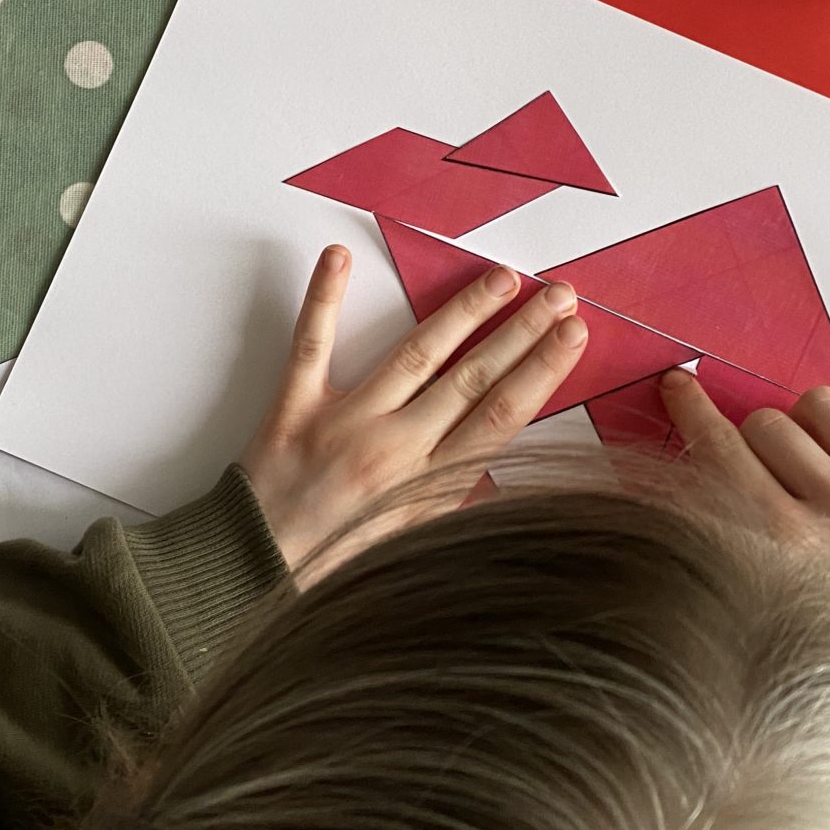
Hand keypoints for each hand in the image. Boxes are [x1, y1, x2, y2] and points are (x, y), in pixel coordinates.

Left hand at [241, 245, 586, 572]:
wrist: (255, 574)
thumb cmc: (336, 563)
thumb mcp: (414, 542)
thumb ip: (458, 497)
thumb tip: (505, 464)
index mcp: (428, 486)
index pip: (500, 417)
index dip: (542, 372)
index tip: (574, 335)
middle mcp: (393, 449)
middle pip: (472, 378)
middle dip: (523, 332)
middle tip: (561, 294)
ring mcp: (344, 423)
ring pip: (415, 355)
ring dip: (464, 312)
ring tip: (503, 277)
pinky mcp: (294, 408)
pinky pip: (311, 344)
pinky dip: (325, 298)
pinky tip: (340, 256)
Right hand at [659, 372, 829, 638]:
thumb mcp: (761, 580)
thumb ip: (727, 515)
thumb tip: (701, 437)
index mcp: (786, 545)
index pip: (722, 450)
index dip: (694, 411)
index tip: (680, 385)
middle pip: (764, 423)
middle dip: (757, 443)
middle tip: (771, 476)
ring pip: (816, 404)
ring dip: (803, 427)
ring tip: (814, 468)